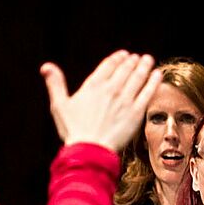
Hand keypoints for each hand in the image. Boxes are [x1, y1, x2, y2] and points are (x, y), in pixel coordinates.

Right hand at [41, 50, 160, 152]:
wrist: (90, 150)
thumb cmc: (73, 130)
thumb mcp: (59, 105)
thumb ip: (55, 83)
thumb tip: (46, 66)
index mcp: (93, 86)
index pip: (108, 65)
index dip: (118, 58)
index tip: (124, 55)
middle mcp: (111, 90)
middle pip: (125, 69)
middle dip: (132, 61)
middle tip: (138, 57)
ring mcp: (125, 101)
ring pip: (137, 78)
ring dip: (144, 66)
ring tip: (148, 61)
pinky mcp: (136, 112)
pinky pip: (147, 92)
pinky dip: (153, 81)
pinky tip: (157, 75)